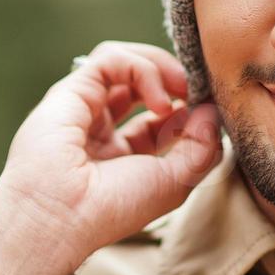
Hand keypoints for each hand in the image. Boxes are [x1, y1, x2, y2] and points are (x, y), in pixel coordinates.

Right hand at [0, 41, 222, 274]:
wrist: (63, 215)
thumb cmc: (114, 208)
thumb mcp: (176, 181)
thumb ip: (202, 146)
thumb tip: (212, 110)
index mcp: (120, 156)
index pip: (159, 118)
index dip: (188, 109)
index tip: (211, 112)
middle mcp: (100, 129)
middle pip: (142, 83)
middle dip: (176, 80)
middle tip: (199, 91)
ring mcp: (84, 107)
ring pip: (125, 61)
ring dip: (161, 67)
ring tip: (182, 88)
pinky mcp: (71, 90)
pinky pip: (111, 59)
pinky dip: (143, 69)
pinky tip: (158, 101)